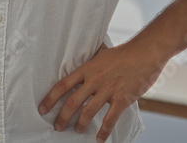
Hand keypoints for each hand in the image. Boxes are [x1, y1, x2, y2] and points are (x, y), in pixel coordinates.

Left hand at [38, 42, 163, 142]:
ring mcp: (108, 90)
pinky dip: (104, 131)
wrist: (144, 53)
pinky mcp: (122, 99)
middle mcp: (94, 81)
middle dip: (62, 117)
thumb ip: (91, 59)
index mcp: (87, 69)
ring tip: (77, 130)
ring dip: (80, 124)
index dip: (50, 98)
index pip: (63, 85)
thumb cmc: (123, 53)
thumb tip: (84, 55)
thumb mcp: (101, 53)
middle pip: (72, 102)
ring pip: (88, 112)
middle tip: (57, 126)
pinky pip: (110, 119)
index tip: (42, 109)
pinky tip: (99, 139)